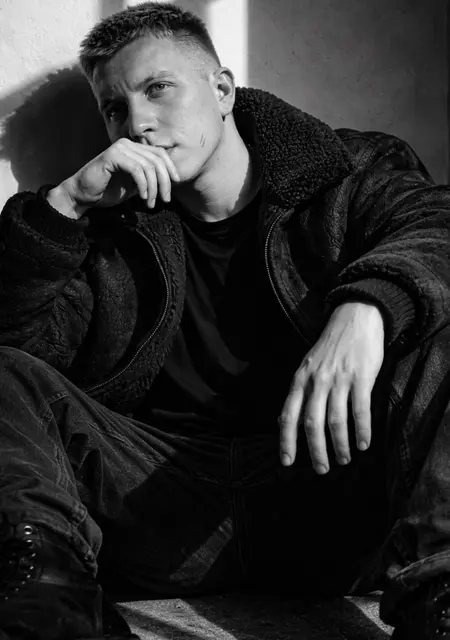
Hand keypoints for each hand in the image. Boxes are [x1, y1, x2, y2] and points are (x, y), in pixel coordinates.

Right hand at [48, 139, 179, 218]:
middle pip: (157, 160)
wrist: (83, 195)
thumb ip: (149, 180)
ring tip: (150, 203)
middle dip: (165, 181)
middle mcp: (127, 144)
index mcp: (133, 149)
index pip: (159, 153)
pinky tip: (142, 197)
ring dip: (153, 188)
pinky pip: (136, 170)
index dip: (170, 167)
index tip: (176, 184)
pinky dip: (143, 185)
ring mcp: (120, 149)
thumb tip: (170, 182)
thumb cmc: (107, 191)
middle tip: (165, 200)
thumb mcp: (135, 186)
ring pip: (148, 166)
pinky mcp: (112, 156)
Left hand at [279, 301, 384, 473]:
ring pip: (335, 420)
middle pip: (311, 423)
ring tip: (344, 459)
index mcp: (300, 379)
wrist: (355, 317)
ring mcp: (339, 378)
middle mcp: (316, 380)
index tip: (287, 462)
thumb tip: (282, 421)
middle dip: (315, 451)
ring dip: (340, 444)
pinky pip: (360, 409)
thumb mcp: (306, 366)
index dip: (286, 440)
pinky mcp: (361, 376)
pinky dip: (362, 430)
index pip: (288, 415)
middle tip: (322, 470)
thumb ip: (298, 394)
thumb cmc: (330, 347)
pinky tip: (363, 444)